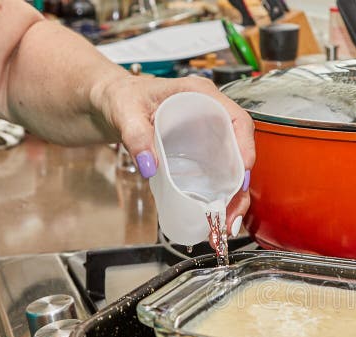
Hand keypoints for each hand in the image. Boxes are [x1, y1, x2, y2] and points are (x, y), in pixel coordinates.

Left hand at [92, 74, 254, 235]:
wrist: (110, 104)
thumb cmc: (121, 97)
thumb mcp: (125, 112)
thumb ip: (136, 135)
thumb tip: (149, 166)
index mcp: (201, 95)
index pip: (238, 119)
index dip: (246, 148)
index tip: (242, 174)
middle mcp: (210, 115)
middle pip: (240, 150)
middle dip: (240, 186)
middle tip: (231, 214)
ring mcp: (207, 134)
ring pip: (232, 166)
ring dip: (232, 196)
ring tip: (225, 222)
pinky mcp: (199, 151)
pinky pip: (217, 173)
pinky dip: (219, 196)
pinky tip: (216, 214)